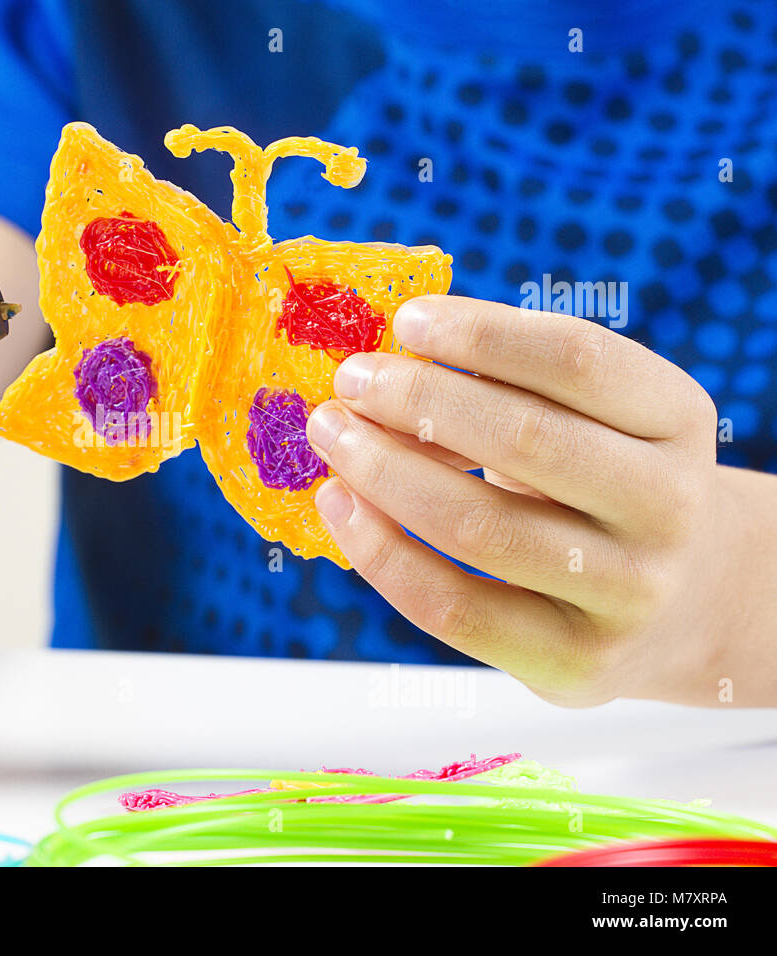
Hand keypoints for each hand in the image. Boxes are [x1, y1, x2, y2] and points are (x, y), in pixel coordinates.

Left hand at [306, 293, 752, 706]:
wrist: (682, 606)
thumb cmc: (600, 486)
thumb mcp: (591, 420)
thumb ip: (512, 386)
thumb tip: (385, 364)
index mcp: (676, 418)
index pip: (576, 361)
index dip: (483, 335)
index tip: (408, 321)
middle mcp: (668, 506)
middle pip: (525, 438)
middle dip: (416, 400)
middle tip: (349, 380)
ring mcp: (629, 592)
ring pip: (478, 526)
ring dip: (382, 471)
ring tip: (332, 434)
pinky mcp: (575, 661)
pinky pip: (453, 607)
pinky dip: (380, 552)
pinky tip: (340, 506)